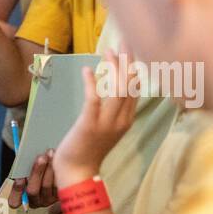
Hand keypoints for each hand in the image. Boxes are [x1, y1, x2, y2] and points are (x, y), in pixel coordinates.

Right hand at [8, 152, 56, 208]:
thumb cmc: (33, 169)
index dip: (17, 190)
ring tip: (51, 153)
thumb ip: (22, 168)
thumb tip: (23, 159)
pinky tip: (59, 159)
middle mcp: (34, 202)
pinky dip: (58, 171)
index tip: (19, 178)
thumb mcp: (25, 169)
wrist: (50, 169)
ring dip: (49, 168)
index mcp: (20, 199)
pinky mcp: (59, 196)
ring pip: (47, 186)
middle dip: (36, 172)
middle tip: (41, 157)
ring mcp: (47, 201)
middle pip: (32, 190)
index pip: (14, 201)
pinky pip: (58, 184)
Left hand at [53, 49, 137, 187]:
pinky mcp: (89, 124)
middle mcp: (121, 120)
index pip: (135, 90)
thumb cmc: (88, 149)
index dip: (134, 69)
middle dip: (128, 62)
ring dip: (113, 68)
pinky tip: (87, 70)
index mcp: (126, 120)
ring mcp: (106, 123)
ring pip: (116, 90)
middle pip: (129, 86)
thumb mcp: (106, 129)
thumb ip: (113, 111)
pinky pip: (93, 99)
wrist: (78, 171)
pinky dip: (91, 83)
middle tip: (125, 42)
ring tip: (108, 51)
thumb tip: (110, 90)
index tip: (131, 51)